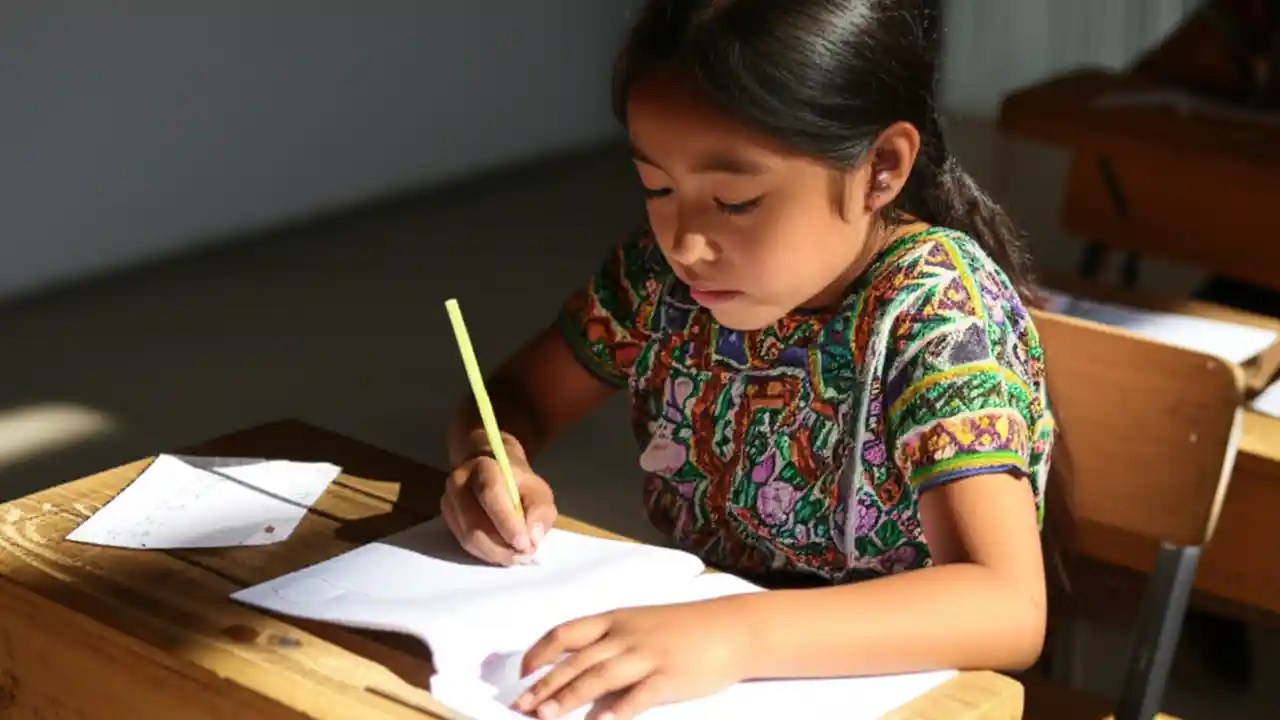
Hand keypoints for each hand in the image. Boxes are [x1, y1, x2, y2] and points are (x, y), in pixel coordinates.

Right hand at [440, 450, 556, 564]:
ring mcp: (449, 500)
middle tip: (523, 556)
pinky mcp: (447, 517)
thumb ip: (540, 512)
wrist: (492, 474)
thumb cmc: (519, 484)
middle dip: (500, 545)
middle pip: (474, 522)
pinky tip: (500, 554)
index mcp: (484, 467)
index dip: (506, 522)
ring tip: (515, 557)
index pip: (490, 494)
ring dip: (494, 553)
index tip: (524, 544)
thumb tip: (532, 538)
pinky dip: (484, 553)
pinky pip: (463, 542)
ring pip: (467, 537)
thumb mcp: (539, 492)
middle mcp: (460, 482)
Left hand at [513, 599, 751, 719]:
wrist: (730, 628)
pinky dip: (617, 710)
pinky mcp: (668, 678)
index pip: (566, 633)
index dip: (540, 652)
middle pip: (577, 660)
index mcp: (615, 619)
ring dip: (570, 697)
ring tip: (546, 716)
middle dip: (545, 684)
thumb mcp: (641, 625)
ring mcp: (647, 656)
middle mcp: (626, 635)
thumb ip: (609, 644)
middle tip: (521, 705)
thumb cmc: (684, 627)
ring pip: (600, 676)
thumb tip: (573, 670)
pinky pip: (638, 696)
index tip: (522, 672)